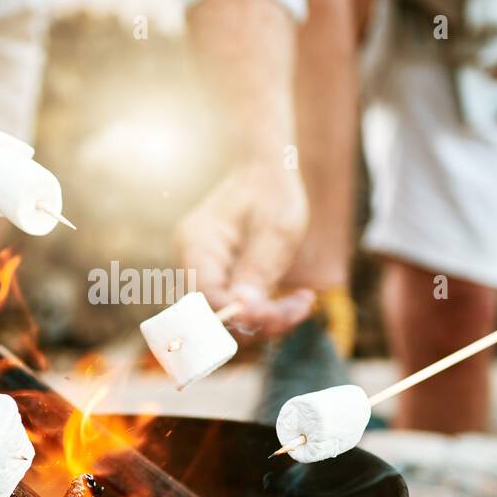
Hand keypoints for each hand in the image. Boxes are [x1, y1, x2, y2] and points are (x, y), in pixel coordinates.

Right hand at [176, 162, 314, 337]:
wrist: (266, 174)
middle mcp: (192, 263)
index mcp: (195, 245)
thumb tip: (244, 310)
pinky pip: (239, 309)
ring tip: (304, 303)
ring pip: (230, 318)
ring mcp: (205, 274)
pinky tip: (297, 300)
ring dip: (267, 320)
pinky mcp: (222, 282)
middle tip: (300, 310)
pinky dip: (267, 311)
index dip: (237, 315)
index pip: (205, 297)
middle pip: (214, 315)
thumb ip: (258, 269)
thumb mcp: (276, 229)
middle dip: (257, 322)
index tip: (276, 316)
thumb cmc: (272, 193)